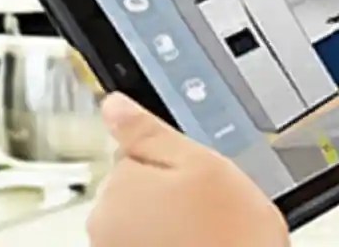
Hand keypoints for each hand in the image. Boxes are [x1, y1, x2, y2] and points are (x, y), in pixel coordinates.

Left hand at [87, 94, 289, 246]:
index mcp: (119, 186)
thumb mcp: (201, 164)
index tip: (199, 179)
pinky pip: (149, 243)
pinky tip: (199, 245)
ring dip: (171, 222)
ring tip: (206, 232)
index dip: (175, 161)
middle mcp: (105, 225)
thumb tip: (114, 105)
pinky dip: (171, 243)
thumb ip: (149, 133)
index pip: (136, 150)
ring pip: (145, 218)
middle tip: (209, 206)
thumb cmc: (232, 235)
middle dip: (169, 192)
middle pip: (137, 186)